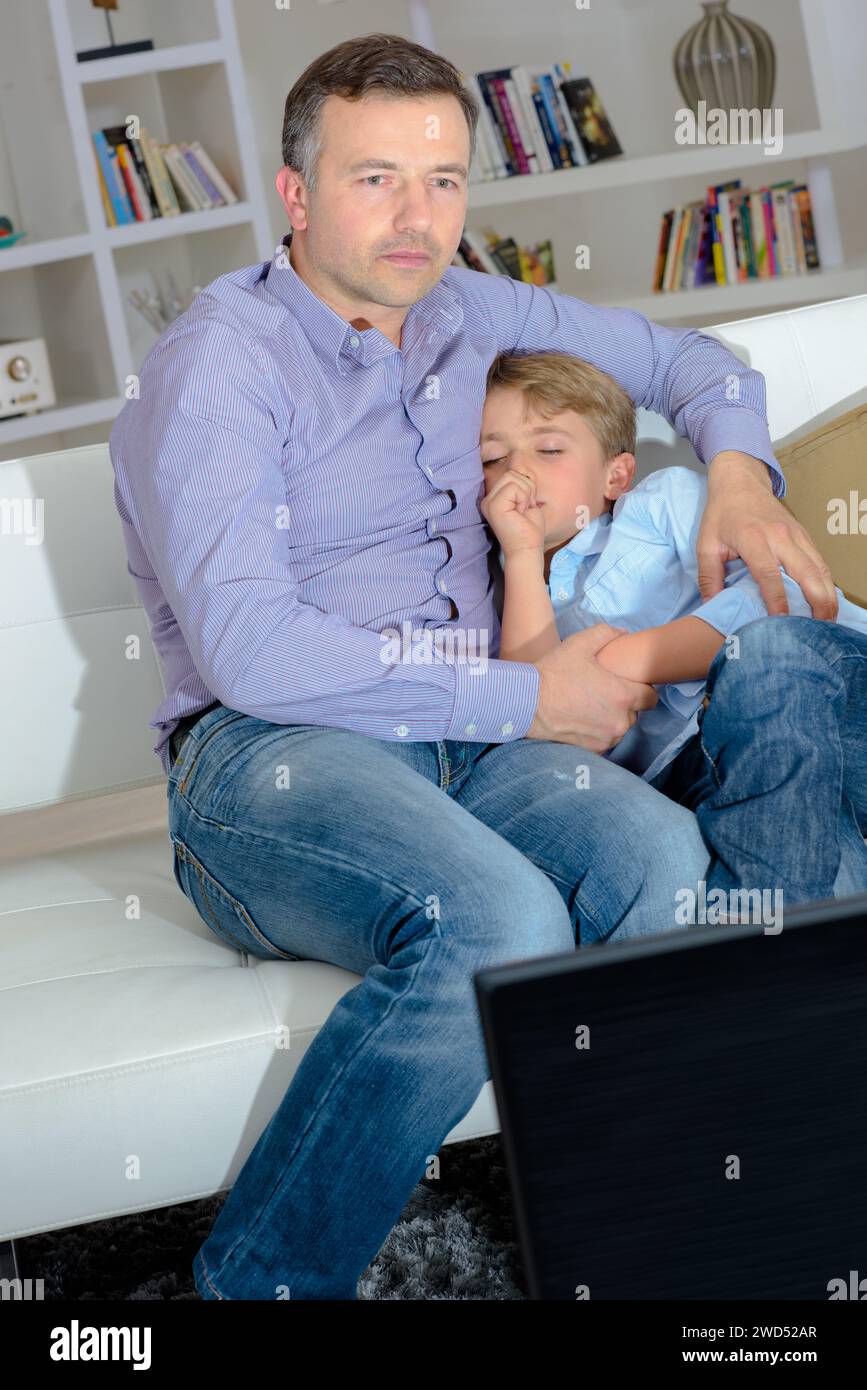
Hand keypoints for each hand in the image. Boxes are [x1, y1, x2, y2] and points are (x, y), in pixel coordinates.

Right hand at [480, 469, 545, 557]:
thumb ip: (521, 487)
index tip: (525, 509)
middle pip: (512, 473)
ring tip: (522, 512)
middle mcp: (488, 500)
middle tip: (525, 510)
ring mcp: (489, 502)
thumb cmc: (529, 531)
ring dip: (526, 494)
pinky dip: (523, 499)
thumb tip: (522, 472)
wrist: (527, 550)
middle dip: (527, 489)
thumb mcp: (526, 502)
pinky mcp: (493, 505)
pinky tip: (520, 513)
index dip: (526, 489)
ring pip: (513, 477)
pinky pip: (514, 487)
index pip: (512, 475)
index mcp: (494, 499)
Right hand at [525, 624, 657, 750]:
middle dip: (626, 704)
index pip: (652, 697)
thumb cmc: (554, 673)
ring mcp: (607, 738)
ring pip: (621, 728)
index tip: (629, 685)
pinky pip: (606, 739)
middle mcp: (620, 720)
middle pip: (636, 713)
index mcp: (623, 695)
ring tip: (593, 706)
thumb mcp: (579, 643)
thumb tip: (624, 634)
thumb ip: (607, 634)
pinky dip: (599, 731)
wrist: (526, 703)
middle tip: (606, 693)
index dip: (643, 689)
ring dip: (613, 718)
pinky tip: (583, 719)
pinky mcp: (594, 749)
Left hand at [699, 451, 837, 618]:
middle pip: (806, 572)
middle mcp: (780, 536)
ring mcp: (797, 534)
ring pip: (819, 568)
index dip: (777, 600)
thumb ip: (709, 577)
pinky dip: (826, 582)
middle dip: (816, 602)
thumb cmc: (722, 515)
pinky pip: (820, 561)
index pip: (769, 574)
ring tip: (827, 620)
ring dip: (827, 595)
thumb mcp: (706, 544)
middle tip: (818, 628)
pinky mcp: (804, 534)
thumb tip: (713, 606)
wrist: (740, 481)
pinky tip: (826, 601)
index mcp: (754, 538)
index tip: (781, 622)